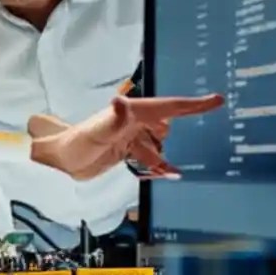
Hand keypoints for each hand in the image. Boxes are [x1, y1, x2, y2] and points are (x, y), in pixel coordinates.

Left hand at [30, 94, 222, 179]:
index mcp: (130, 113)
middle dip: (182, 130)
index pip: (167, 107)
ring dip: (166, 154)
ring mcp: (129, 136)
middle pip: (166, 123)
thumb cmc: (74, 144)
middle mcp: (132, 121)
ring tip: (172, 168)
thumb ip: (113, 120)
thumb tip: (122, 101)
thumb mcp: (95, 132)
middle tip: (203, 135)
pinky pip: (149, 156)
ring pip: (159, 143)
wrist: (58, 162)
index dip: (193, 105)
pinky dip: (159, 165)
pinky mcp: (125, 150)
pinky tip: (169, 174)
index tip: (217, 100)